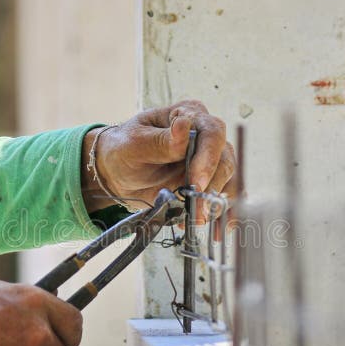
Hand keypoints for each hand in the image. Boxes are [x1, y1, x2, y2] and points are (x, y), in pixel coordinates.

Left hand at [81, 100, 236, 222]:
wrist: (117, 172)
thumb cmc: (123, 150)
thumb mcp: (134, 144)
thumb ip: (160, 140)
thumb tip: (183, 127)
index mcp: (188, 115)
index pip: (212, 133)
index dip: (209, 158)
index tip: (197, 183)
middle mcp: (204, 136)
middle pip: (224, 159)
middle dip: (212, 187)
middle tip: (197, 209)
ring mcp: (208, 160)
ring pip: (227, 181)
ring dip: (216, 204)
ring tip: (198, 220)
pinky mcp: (206, 183)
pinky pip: (222, 199)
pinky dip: (221, 215)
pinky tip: (217, 230)